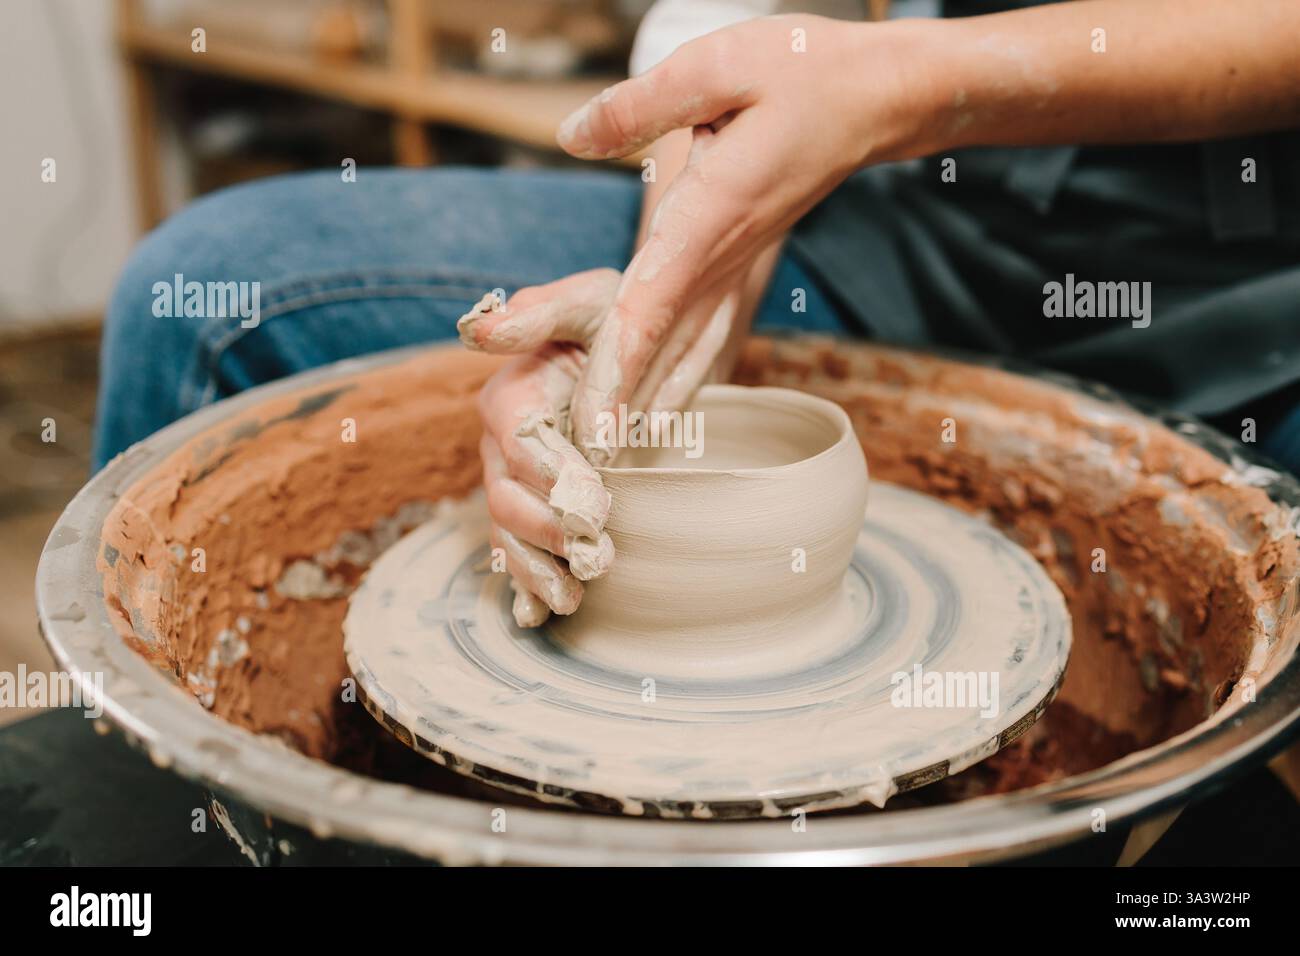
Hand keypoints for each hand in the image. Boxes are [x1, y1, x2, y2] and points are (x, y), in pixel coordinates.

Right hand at [459, 270, 618, 626]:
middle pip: (508, 496)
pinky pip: (520, 550)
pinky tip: (539, 616)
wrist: (642, 349)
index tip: (597, 502)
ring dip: (536, 569)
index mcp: (511, 393)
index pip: (518, 441)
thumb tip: (476, 330)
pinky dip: (527, 584)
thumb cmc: (617, 318)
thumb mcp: (590, 301)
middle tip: (596, 555)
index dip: (552, 474)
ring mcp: (517, 480)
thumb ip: (539, 314)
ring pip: (510, 532)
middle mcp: (504, 442)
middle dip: (548, 531)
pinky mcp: (539, 505)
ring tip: (572, 598)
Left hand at [553, 14, 930, 463]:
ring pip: (692, 353)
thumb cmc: (807, 74)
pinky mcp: (743, 267)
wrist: (877, 100)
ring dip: (654, 407)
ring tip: (618, 456)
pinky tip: (665, 409)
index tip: (596, 425)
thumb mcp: (721, 66)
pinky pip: (709, 338)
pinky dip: (682, 380)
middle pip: (664, 345)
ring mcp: (738, 269)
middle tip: (585, 461)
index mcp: (713, 214)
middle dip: (622, 406)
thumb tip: (572, 135)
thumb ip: (643, 105)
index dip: (620, 366)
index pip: (654, 302)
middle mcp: (724, 258)